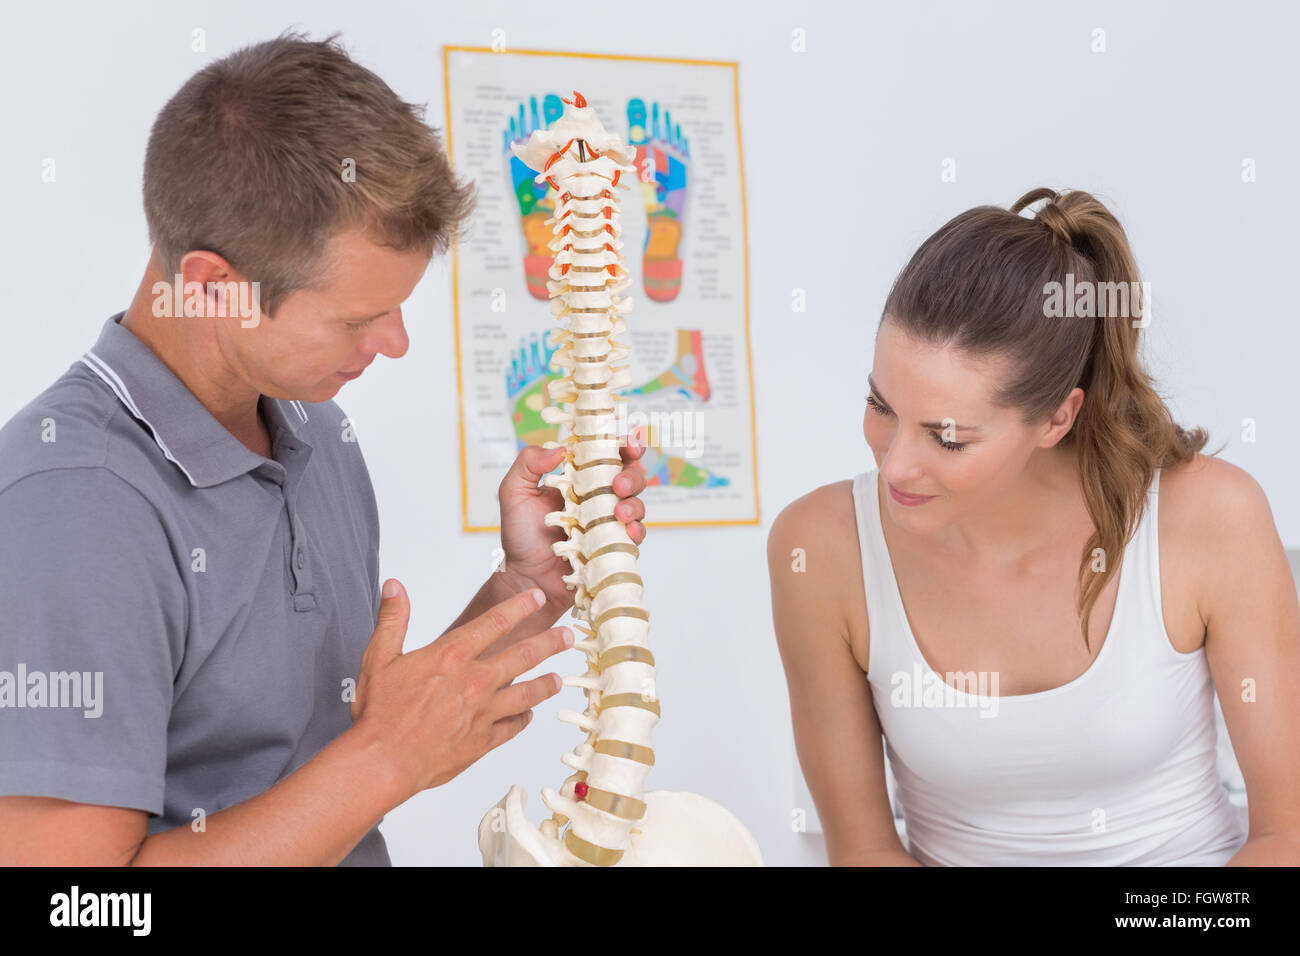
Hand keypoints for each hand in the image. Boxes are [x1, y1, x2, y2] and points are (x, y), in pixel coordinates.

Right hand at [351, 579, 572, 795]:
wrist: (383, 761)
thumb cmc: (379, 713)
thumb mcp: (379, 657)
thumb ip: (393, 619)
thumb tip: (395, 586)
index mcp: (452, 655)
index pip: (496, 621)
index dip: (520, 606)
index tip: (537, 596)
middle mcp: (475, 680)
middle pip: (524, 655)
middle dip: (550, 642)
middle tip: (568, 636)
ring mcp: (483, 712)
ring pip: (527, 693)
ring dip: (546, 684)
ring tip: (559, 678)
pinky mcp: (484, 741)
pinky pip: (513, 726)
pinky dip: (523, 719)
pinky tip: (528, 715)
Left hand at [497, 427, 647, 607]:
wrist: (526, 577)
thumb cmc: (520, 536)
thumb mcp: (514, 491)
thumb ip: (528, 462)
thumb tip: (560, 448)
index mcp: (578, 477)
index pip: (606, 454)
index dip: (624, 445)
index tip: (629, 445)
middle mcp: (597, 497)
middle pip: (630, 476)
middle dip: (632, 476)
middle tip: (619, 485)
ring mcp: (607, 522)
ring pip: (637, 504)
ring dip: (634, 505)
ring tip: (619, 513)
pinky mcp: (613, 545)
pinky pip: (635, 535)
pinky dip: (636, 531)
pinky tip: (627, 532)